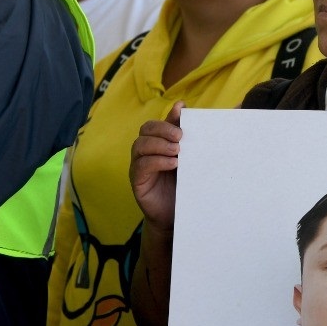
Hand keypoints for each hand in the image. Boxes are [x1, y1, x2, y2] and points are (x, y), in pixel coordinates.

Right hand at [131, 100, 183, 233]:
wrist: (174, 215)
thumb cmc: (181, 186)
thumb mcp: (187, 161)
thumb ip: (187, 141)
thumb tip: (189, 114)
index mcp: (157, 144)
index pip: (158, 123)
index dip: (168, 116)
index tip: (183, 110)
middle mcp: (145, 152)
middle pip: (146, 130)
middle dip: (163, 129)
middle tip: (180, 136)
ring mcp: (138, 165)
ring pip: (140, 145)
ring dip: (160, 145)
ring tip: (177, 151)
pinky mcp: (137, 181)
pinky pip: (142, 165)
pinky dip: (157, 161)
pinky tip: (172, 163)